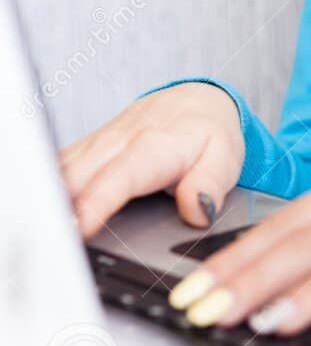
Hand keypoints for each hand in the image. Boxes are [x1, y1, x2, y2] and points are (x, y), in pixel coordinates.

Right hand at [58, 84, 244, 237]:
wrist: (197, 100)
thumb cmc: (210, 132)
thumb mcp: (225, 158)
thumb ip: (210, 184)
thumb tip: (198, 211)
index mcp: (153, 147)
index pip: (118, 177)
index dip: (96, 203)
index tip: (79, 229)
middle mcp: (118, 142)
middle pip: (78, 176)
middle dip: (62, 209)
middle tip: (59, 245)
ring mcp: (99, 143)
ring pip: (62, 170)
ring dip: (52, 199)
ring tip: (51, 231)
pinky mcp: (88, 147)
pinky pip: (60, 165)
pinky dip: (50, 186)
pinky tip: (49, 210)